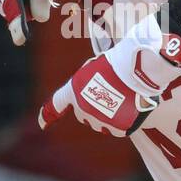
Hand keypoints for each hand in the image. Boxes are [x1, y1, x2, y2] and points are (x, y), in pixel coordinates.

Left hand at [38, 12, 180, 137]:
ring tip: (123, 94)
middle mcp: (83, 108)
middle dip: (94, 103)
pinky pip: (118, 127)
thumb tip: (86, 51)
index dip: (48, 114)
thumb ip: (89, 73)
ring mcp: (101, 120)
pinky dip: (124, 119)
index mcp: (75, 90)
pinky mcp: (118, 128)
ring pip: (102, 120)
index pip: (58, 102)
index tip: (41, 123)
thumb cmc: (119, 57)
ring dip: (109, 111)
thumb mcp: (96, 60)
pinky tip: (131, 105)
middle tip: (110, 88)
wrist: (139, 68)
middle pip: (85, 112)